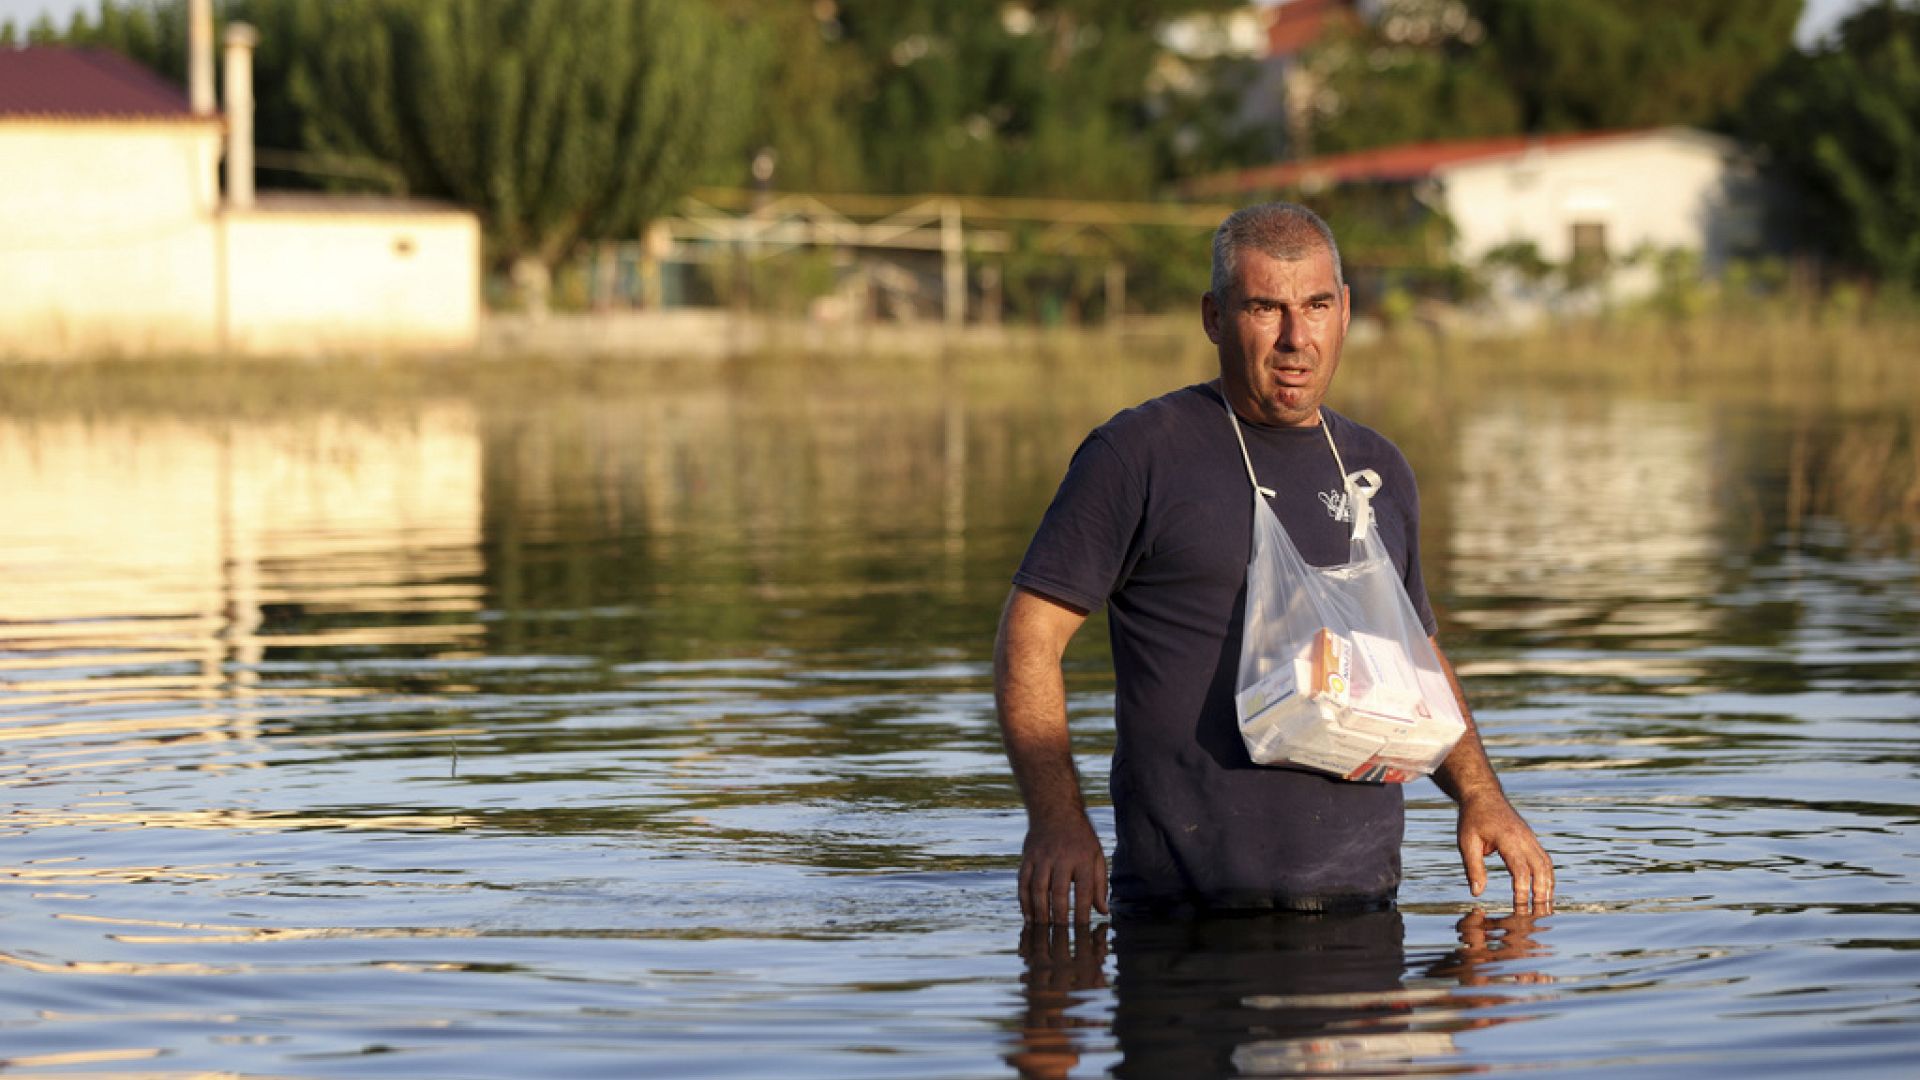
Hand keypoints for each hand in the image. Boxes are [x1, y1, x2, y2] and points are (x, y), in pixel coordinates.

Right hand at [1019, 816, 1108, 924]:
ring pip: (1038, 888)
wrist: (1055, 809)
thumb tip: (1103, 911)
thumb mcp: (1096, 856)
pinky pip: (1023, 882)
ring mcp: (1042, 856)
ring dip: (1039, 911)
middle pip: (1058, 891)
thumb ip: (1100, 884)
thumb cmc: (1080, 838)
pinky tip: (1028, 916)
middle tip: (1059, 934)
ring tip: (1042, 929)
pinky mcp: (1027, 857)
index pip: (1084, 890)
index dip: (1082, 911)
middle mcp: (1061, 857)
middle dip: (1058, 915)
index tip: (1081, 928)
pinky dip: (1024, 900)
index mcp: (1083, 858)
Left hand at [1457, 796, 1553, 910]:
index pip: (1520, 869)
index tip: (1519, 907)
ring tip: (1546, 907)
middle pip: (1540, 869)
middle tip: (1538, 914)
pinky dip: (1548, 876)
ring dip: (1548, 886)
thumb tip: (1477, 893)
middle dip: (1541, 893)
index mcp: (1508, 838)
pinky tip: (1546, 891)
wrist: (1483, 794)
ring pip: (1546, 865)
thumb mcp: (1466, 842)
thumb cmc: (1472, 818)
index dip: (1522, 890)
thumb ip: (1473, 867)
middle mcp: (1524, 838)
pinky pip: (1545, 859)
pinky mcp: (1531, 838)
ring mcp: (1530, 837)